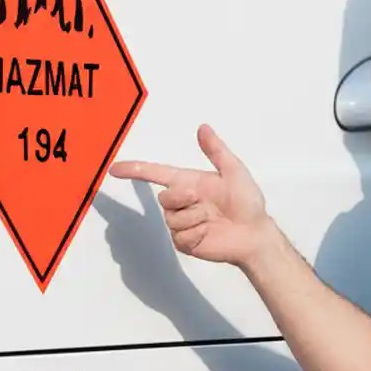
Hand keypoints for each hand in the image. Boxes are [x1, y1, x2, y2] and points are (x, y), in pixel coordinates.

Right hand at [108, 124, 270, 267]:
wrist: (255, 233)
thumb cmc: (247, 202)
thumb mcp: (234, 172)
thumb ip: (216, 151)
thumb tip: (203, 127)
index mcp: (189, 182)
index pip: (156, 174)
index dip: (135, 170)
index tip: (115, 169)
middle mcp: (182, 202)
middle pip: (164, 198)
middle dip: (183, 198)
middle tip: (206, 203)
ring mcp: (182, 223)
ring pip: (173, 218)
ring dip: (196, 218)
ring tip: (213, 219)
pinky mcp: (185, 242)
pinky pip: (181, 236)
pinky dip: (198, 233)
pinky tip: (211, 232)